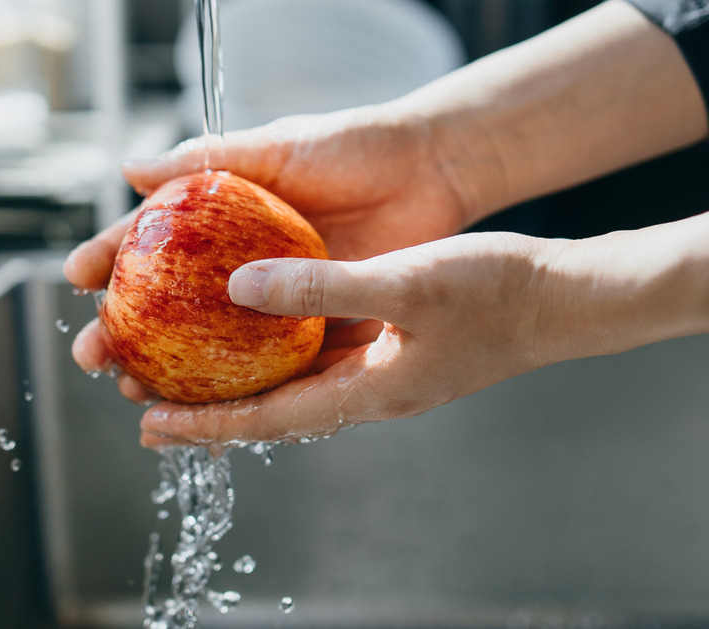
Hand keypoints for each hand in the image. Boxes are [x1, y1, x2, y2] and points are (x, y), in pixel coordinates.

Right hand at [66, 104, 476, 401]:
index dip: (111, 259)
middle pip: (172, 304)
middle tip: (95, 355)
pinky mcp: (322, 320)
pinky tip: (209, 408)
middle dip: (126, 333)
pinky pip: (274, 362)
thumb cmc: (356, 145)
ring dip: (172, 371)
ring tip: (136, 390)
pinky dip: (241, 387)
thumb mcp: (278, 147)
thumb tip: (128, 168)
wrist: (433, 168)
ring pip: (214, 344)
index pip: (153, 240)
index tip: (74, 280)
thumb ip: (209, 160)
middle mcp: (245, 260)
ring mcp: (282, 295)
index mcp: (226, 215)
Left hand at [121, 166, 708, 445]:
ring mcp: (384, 370)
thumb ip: (323, 288)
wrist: (565, 298)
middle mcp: (368, 390)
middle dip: (207, 402)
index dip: (203, 425)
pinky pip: (324, 350)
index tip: (146, 425)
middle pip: (270, 406)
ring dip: (239, 371)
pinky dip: (283, 341)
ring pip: (294, 378)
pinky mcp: (397, 344)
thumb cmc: (497, 294)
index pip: (267, 420)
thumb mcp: (405, 283)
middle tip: (143, 388)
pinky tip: (260, 315)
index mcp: (368, 391)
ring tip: (186, 358)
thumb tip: (239, 287)